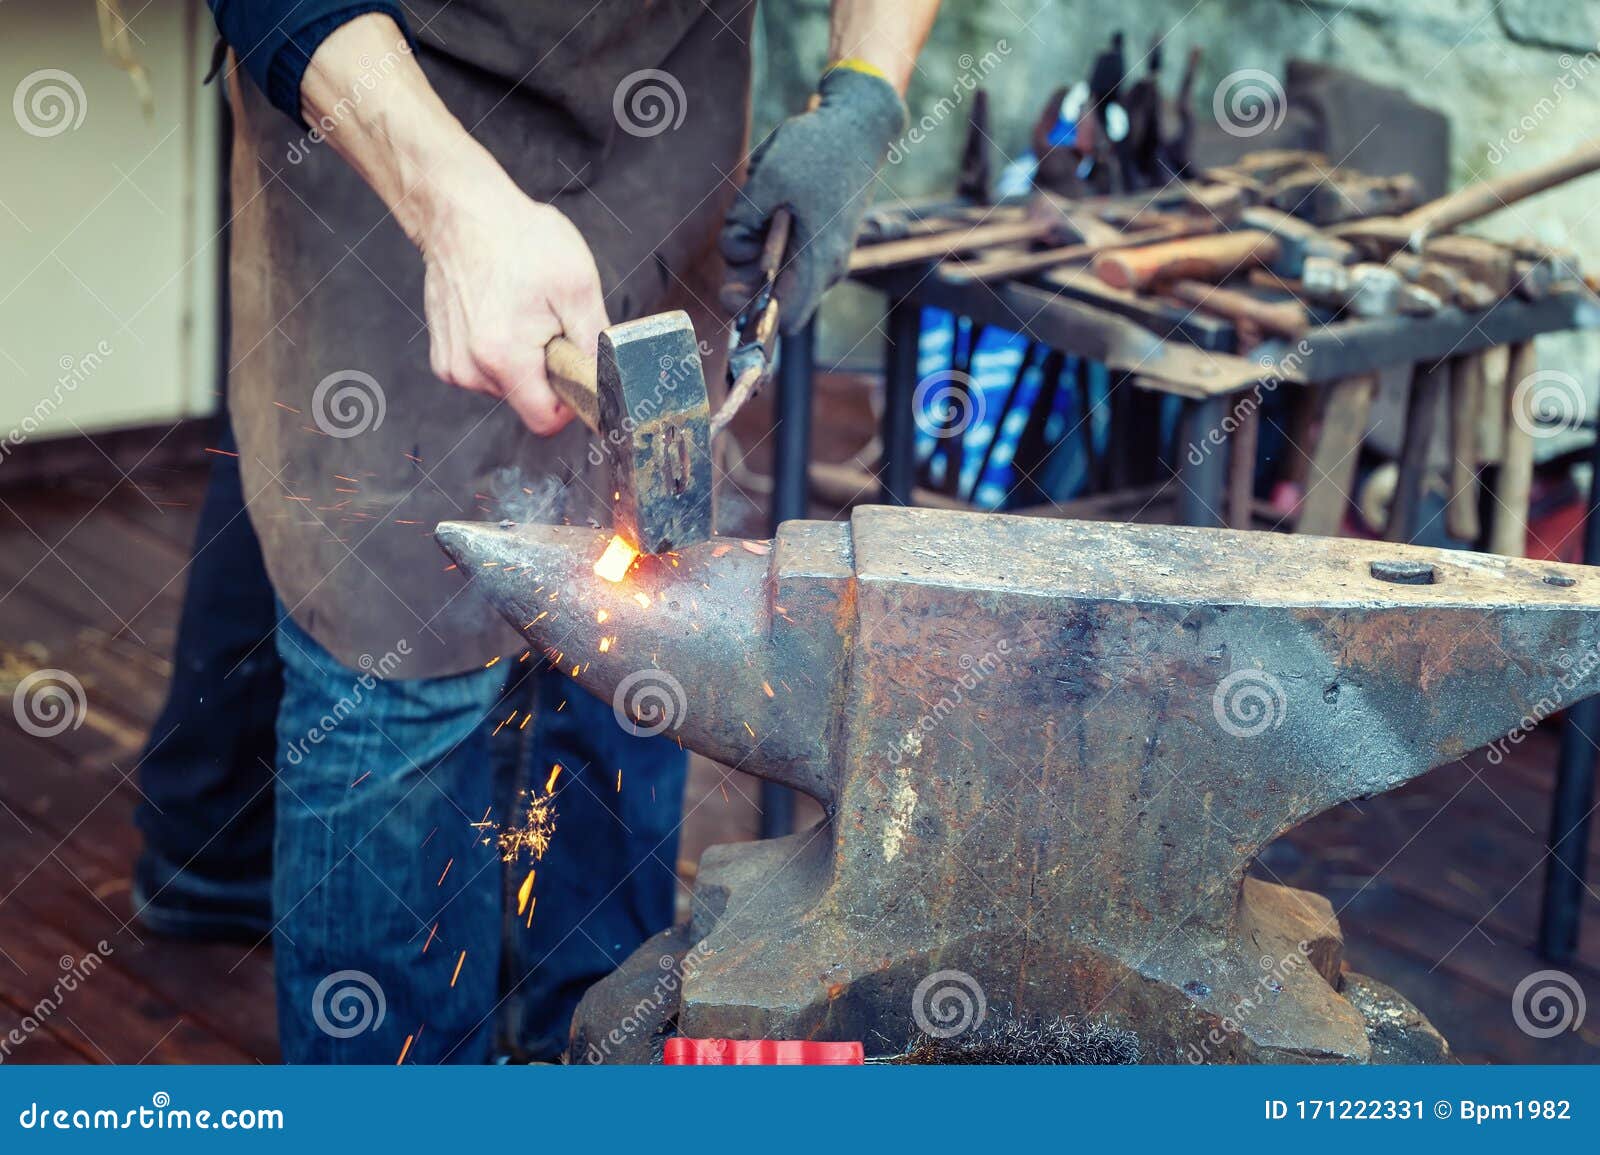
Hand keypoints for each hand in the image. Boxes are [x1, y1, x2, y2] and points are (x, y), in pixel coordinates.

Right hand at [299, 14, 607, 434]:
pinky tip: (501, 315)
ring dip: (525, 361)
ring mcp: (453, 365)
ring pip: (507, 387)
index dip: (572, 405)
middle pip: (528, 401)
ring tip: (524, 313)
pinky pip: (486, 373)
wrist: (461, 212)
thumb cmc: (519, 241)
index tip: (581, 376)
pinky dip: (501, 353)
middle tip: (551, 325)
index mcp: (505, 358)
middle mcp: (470, 371)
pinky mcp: (444, 357)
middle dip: (548, 374)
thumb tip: (611, 383)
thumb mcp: (577, 286)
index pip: (546, 421)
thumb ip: (595, 344)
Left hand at [720, 65, 905, 332]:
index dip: (753, 319)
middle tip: (742, 232)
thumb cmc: (816, 150)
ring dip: (756, 249)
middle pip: (774, 297)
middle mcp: (826, 267)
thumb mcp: (765, 180)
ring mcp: (826, 254)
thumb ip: (741, 223)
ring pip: (776, 273)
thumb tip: (734, 253)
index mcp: (818, 260)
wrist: (857, 124)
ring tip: (761, 205)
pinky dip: (769, 237)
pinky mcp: (821, 240)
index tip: (730, 294)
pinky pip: (786, 253)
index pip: (785, 320)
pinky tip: (773, 203)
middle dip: (747, 274)